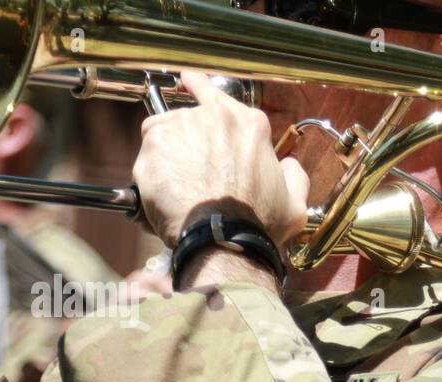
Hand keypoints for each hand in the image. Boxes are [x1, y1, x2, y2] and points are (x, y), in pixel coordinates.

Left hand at [133, 71, 309, 247]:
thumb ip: (294, 178)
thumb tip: (289, 166)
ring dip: (169, 151)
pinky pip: (147, 150)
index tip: (188, 82)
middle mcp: (214, 117)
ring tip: (176, 182)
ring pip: (165, 129)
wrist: (222, 240)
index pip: (217, 94)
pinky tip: (162, 187)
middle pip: (190, 117)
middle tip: (192, 168)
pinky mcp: (156, 143)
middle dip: (189, 140)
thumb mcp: (293, 205)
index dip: (200, 87)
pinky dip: (151, 166)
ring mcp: (182, 126)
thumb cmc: (257, 226)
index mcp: (249, 125)